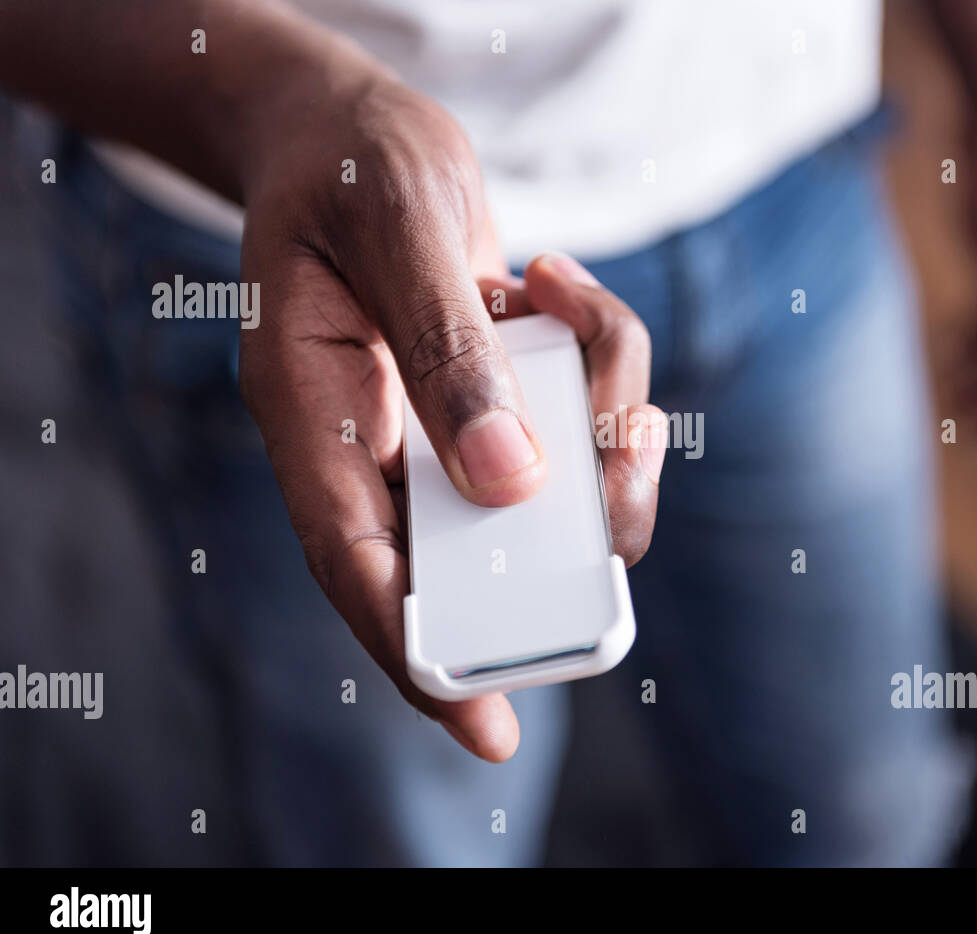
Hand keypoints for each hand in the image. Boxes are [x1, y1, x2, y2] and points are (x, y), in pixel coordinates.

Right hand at [237, 78, 663, 760]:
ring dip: (602, 413)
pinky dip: (599, 355)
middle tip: (627, 459)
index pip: (363, 570)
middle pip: (479, 550)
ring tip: (573, 306)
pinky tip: (557, 280)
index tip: (486, 727)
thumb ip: (448, 355)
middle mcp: (380, 444)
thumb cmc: (348, 167)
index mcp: (314, 420)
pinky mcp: (496, 396)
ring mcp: (443, 426)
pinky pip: (577, 414)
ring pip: (552, 486)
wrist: (348, 128)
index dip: (422, 658)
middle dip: (572, 527)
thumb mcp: (397, 232)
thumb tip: (515, 484)